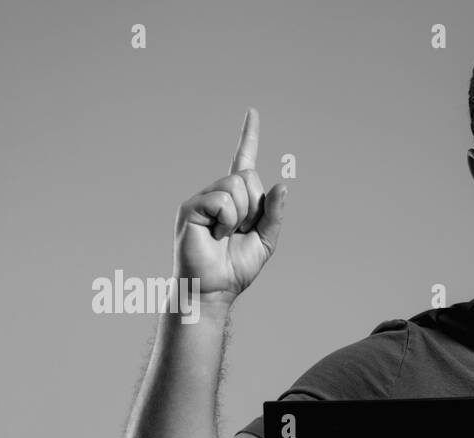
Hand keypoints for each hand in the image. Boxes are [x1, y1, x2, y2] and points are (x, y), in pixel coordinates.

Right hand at [174, 107, 286, 308]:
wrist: (214, 289)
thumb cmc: (236, 267)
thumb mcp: (265, 241)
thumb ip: (274, 214)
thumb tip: (282, 185)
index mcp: (236, 198)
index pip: (243, 160)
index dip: (248, 136)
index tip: (252, 112)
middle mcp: (217, 193)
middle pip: (249, 176)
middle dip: (255, 206)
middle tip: (240, 231)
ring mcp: (202, 198)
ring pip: (237, 186)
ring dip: (242, 215)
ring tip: (226, 235)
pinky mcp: (190, 207)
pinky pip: (223, 200)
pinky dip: (228, 220)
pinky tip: (216, 234)